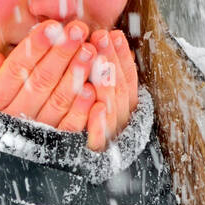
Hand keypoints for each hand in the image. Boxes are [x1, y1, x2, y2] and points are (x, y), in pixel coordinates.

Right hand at [0, 19, 100, 134]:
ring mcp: (34, 134)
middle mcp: (13, 118)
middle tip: (79, 30)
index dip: (35, 47)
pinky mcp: (53, 149)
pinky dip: (80, 111)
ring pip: (56, 102)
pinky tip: (92, 90)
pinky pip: (68, 129)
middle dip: (61, 53)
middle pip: (40, 81)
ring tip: (90, 51)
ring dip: (75, 75)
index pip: (16, 68)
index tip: (52, 26)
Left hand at [84, 29, 140, 151]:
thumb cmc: (86, 125)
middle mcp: (119, 121)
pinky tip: (97, 107)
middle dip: (111, 60)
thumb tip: (96, 38)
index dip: (122, 56)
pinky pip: (99, 140)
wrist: (77, 170)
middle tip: (100, 37)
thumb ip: (104, 75)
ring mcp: (108, 138)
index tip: (114, 34)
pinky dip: (100, 124)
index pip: (128, 78)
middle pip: (119, 89)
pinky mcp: (90, 155)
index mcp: (123, 107)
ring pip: (111, 108)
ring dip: (105, 83)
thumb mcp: (101, 97)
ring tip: (97, 60)